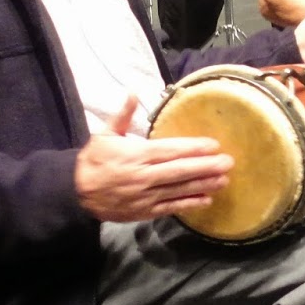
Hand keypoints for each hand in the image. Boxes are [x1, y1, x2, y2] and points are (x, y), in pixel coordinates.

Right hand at [75, 96, 231, 222]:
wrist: (75, 193)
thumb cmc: (93, 161)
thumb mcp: (104, 135)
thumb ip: (122, 115)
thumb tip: (132, 92)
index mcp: (136, 155)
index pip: (170, 151)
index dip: (193, 148)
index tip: (214, 145)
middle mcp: (143, 176)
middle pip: (180, 171)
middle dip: (206, 167)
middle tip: (229, 162)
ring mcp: (145, 196)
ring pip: (179, 190)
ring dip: (203, 185)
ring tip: (224, 179)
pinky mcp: (144, 211)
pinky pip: (170, 207)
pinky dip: (189, 204)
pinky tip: (206, 199)